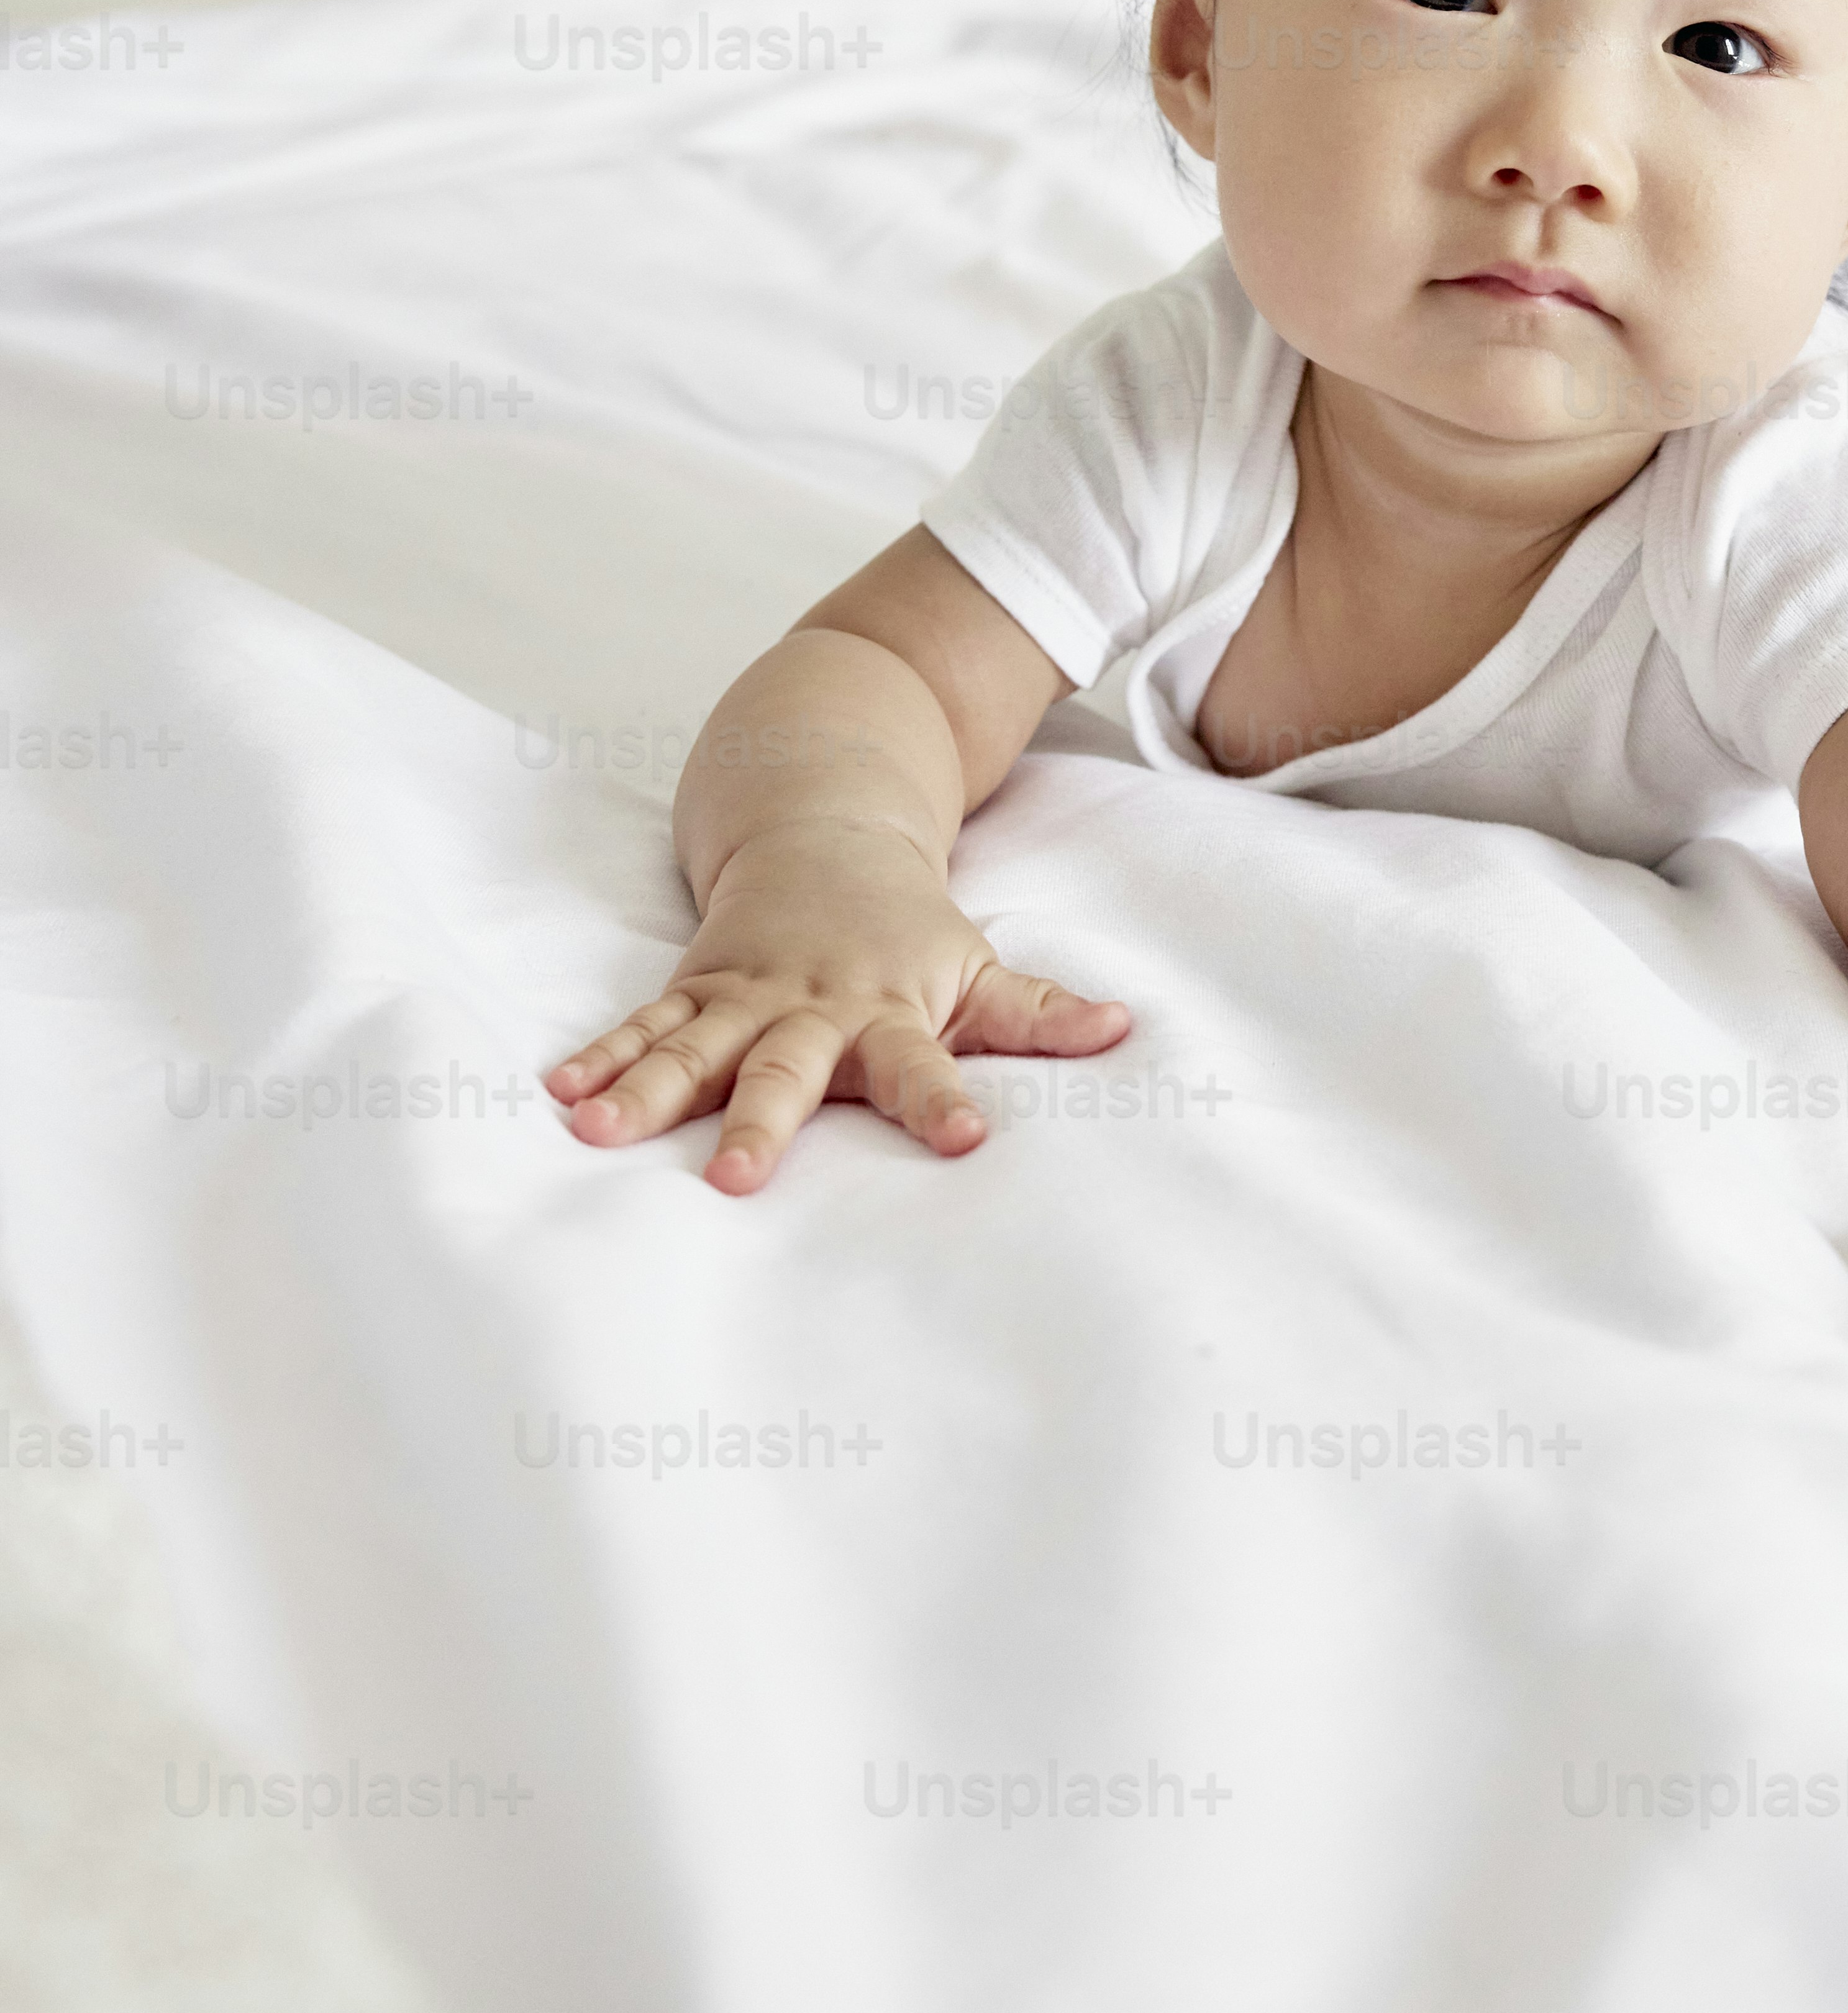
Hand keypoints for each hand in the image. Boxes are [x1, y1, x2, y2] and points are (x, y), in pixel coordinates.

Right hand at [543, 822, 1129, 1193]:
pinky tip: (560, 1091)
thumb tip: (1122, 1032)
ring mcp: (742, 996)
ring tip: (596, 1130)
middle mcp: (809, 1008)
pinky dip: (601, 1054)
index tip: (966, 1140)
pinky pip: (642, 1024)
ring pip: (691, 1048)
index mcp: (887, 1013)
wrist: (825, 831)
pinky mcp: (693, 987)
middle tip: (736, 1181)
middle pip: (785, 1069)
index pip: (922, 1065)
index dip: (943, 1100)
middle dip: (762, 1123)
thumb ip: (1038, 1014)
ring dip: (644, 1089)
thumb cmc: (907, 930)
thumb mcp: (976, 967)